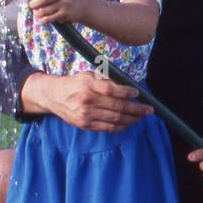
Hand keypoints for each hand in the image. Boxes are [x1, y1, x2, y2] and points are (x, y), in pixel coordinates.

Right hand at [25, 70, 151, 131]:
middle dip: (136, 109)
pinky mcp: (85, 125)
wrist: (53, 96)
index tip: (137, 93)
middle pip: (117, 107)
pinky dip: (121, 126)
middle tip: (148, 109)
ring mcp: (86, 115)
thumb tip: (128, 85)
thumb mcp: (88, 75)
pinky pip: (108, 128)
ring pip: (115, 119)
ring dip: (132, 119)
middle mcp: (87, 100)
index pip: (111, 89)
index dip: (126, 92)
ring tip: (142, 116)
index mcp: (88, 85)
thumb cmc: (75, 83)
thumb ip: (106, 79)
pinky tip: (129, 122)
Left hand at [27, 0, 89, 26]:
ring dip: (37, 13)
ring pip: (45, 9)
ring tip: (36, 13)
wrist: (84, 6)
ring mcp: (66, 2)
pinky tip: (42, 19)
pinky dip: (43, 20)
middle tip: (32, 5)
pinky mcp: (66, 13)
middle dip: (34, 3)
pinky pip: (50, 18)